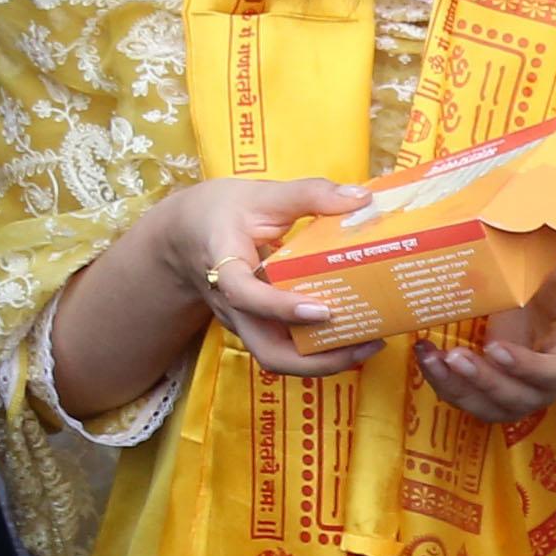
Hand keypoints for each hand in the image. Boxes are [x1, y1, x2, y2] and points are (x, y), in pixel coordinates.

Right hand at [160, 175, 381, 378]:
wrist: (185, 236)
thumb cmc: (221, 212)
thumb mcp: (260, 194)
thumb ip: (309, 193)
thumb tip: (361, 198)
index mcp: (224, 266)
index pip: (244, 294)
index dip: (280, 307)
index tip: (322, 310)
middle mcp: (233, 306)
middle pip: (267, 352)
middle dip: (318, 361)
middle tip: (366, 345)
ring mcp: (245, 322)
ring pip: (279, 359)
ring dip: (325, 362)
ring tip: (370, 345)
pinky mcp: (258, 326)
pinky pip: (287, 348)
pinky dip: (320, 350)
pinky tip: (355, 336)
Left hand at [420, 247, 555, 421]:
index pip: (554, 374)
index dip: (526, 368)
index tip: (496, 347)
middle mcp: (547, 380)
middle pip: (518, 399)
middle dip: (484, 382)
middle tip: (455, 356)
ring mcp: (519, 385)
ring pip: (490, 407)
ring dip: (458, 390)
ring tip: (432, 359)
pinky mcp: (494, 380)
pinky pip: (470, 397)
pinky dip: (445, 384)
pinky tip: (427, 356)